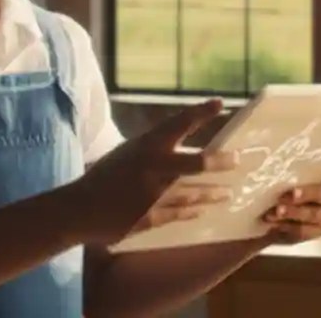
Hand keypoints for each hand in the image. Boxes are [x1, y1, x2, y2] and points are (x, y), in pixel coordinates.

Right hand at [65, 99, 238, 245]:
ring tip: (229, 193)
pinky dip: (193, 211)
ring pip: (194, 193)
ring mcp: (152, 194)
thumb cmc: (104, 177)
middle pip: (197, 163)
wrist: (80, 208)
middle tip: (240, 160)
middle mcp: (152, 167)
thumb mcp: (126, 153)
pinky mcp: (150, 218)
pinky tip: (204, 210)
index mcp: (144, 146)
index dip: (200, 112)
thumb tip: (176, 142)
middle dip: (221, 161)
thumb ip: (152, 149)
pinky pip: (180, 214)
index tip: (219, 103)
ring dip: (214, 193)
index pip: (177, 123)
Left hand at [262, 155, 320, 243]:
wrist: (272, 208)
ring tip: (277, 210)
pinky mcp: (315, 231)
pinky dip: (287, 226)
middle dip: (312, 193)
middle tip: (291, 193)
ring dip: (296, 212)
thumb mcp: (288, 164)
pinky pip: (305, 231)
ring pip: (318, 215)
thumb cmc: (284, 178)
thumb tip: (277, 140)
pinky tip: (272, 221)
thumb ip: (292, 157)